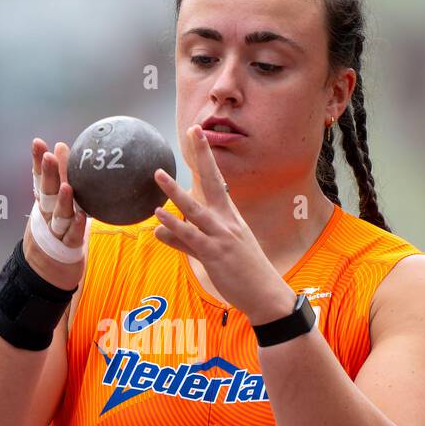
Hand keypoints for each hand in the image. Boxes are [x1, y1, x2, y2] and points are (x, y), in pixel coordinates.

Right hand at [22, 137, 87, 288]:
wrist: (46, 272)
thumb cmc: (56, 231)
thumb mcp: (55, 203)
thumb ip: (61, 176)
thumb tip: (61, 145)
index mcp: (44, 203)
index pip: (39, 179)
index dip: (38, 162)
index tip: (38, 143)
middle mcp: (47, 216)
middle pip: (47, 194)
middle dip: (48, 175)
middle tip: (50, 157)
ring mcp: (56, 233)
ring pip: (59, 216)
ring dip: (63, 202)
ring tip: (67, 187)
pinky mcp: (68, 249)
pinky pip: (72, 237)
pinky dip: (76, 227)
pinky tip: (81, 216)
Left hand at [151, 124, 294, 322]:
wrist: (266, 294)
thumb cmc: (243, 273)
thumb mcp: (213, 253)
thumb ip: (183, 240)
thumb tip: (159, 231)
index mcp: (230, 217)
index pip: (216, 180)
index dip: (206, 158)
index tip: (198, 135)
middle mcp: (227, 222)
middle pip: (211, 182)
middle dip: (202, 156)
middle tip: (193, 131)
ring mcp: (221, 237)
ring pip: (196, 209)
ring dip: (176, 192)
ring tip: (158, 175)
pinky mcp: (214, 255)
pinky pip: (192, 237)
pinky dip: (175, 226)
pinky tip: (160, 217)